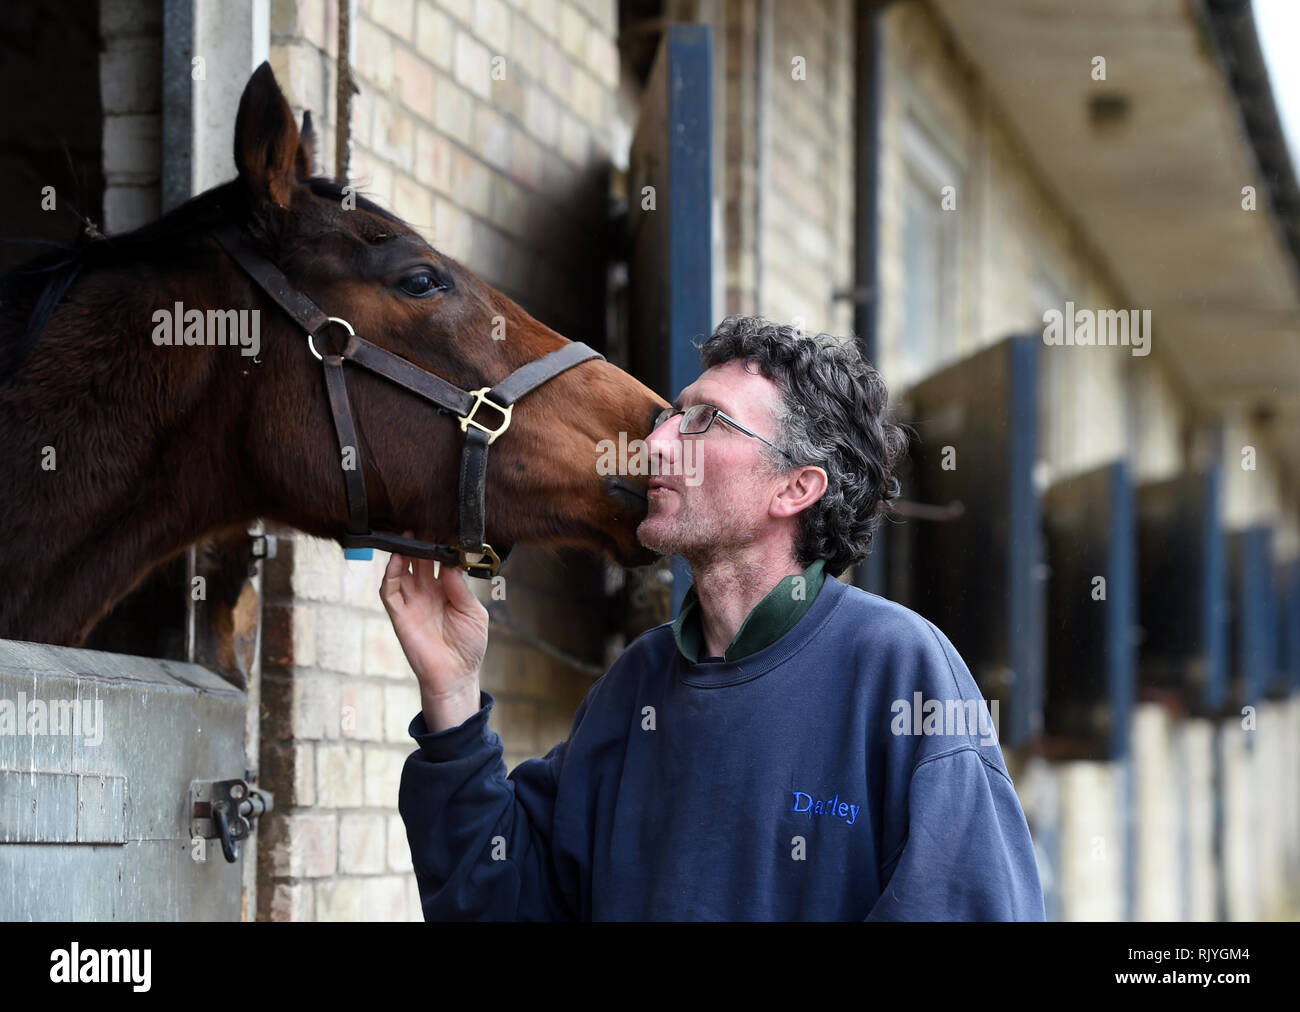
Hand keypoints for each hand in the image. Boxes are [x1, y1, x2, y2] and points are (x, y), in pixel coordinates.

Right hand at [380, 535, 488, 730]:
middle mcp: (427, 593)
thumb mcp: (473, 613)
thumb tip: (450, 565)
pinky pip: (389, 592)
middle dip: (421, 543)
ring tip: (407, 534)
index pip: (440, 562)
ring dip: (402, 553)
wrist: (456, 676)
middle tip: (423, 523)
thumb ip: (460, 589)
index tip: (445, 528)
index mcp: (446, 590)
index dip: (441, 546)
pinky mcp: (399, 616)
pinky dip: (390, 574)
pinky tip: (397, 558)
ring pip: (401, 571)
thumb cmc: (468, 646)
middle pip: (419, 561)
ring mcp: (412, 603)